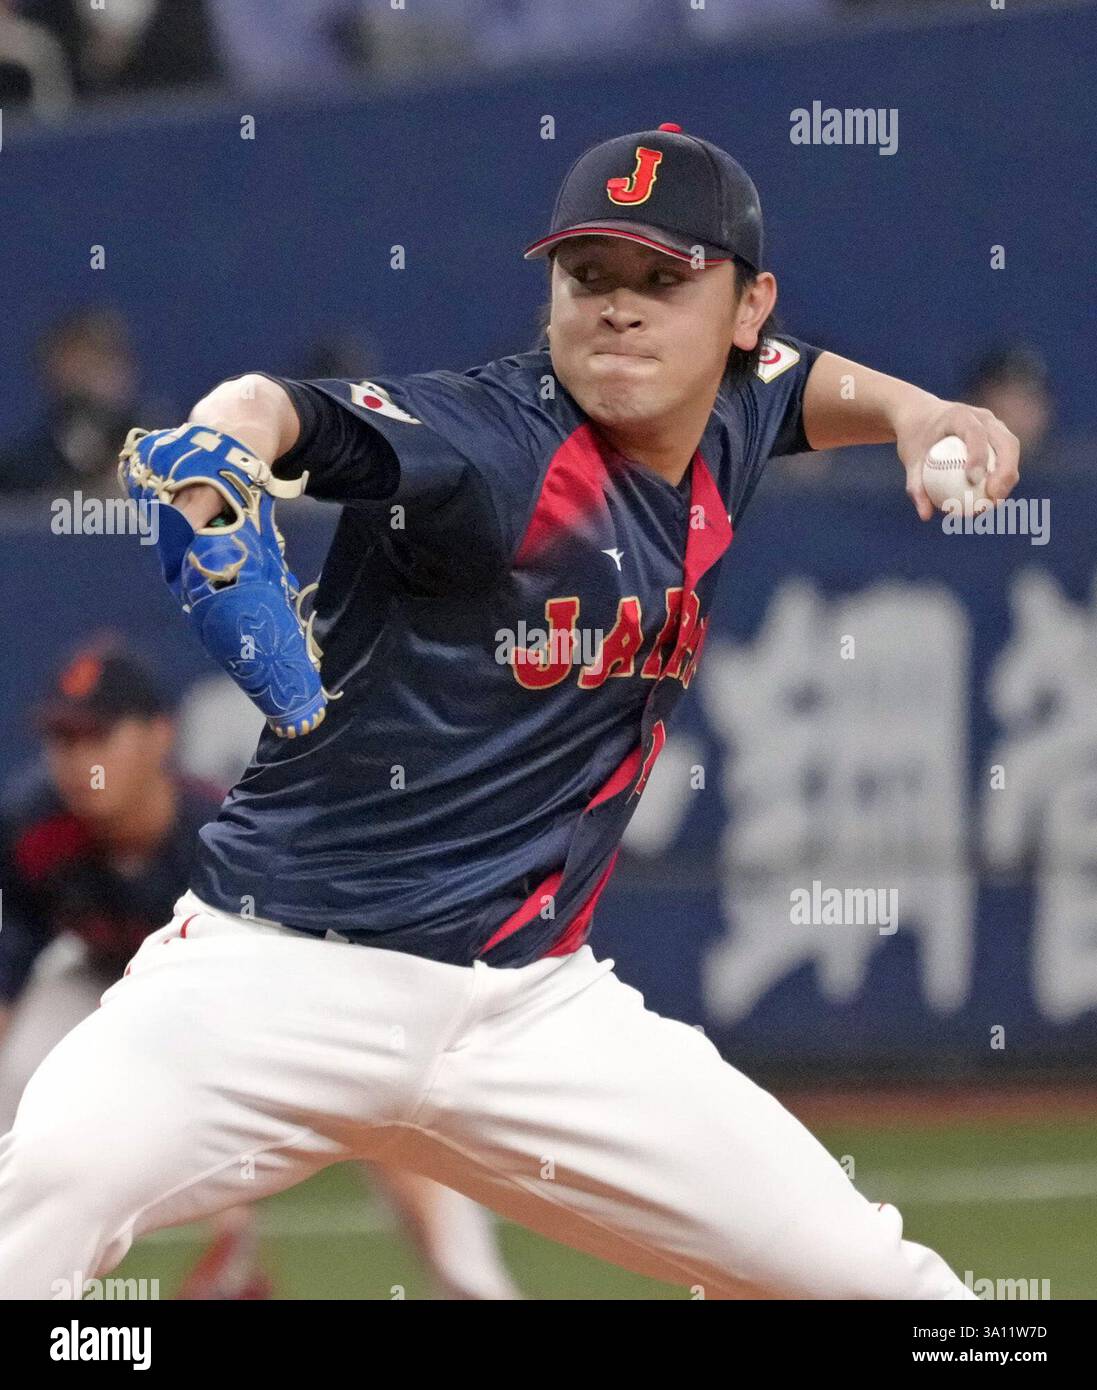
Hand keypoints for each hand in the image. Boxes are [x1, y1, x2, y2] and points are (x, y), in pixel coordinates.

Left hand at [891, 398, 1020, 520]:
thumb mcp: (909, 459)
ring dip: (1008, 477)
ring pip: (1011, 449)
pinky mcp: (998, 435)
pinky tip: (993, 500)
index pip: (975, 434)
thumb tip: (925, 516)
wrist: (923, 417)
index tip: (973, 480)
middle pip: (1005, 442)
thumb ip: (915, 485)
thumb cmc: (915, 438)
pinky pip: (1007, 456)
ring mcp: (995, 425)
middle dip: (1005, 470)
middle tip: (994, 498)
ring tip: (995, 503)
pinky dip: (1003, 477)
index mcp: (959, 415)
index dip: (978, 456)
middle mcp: (983, 417)